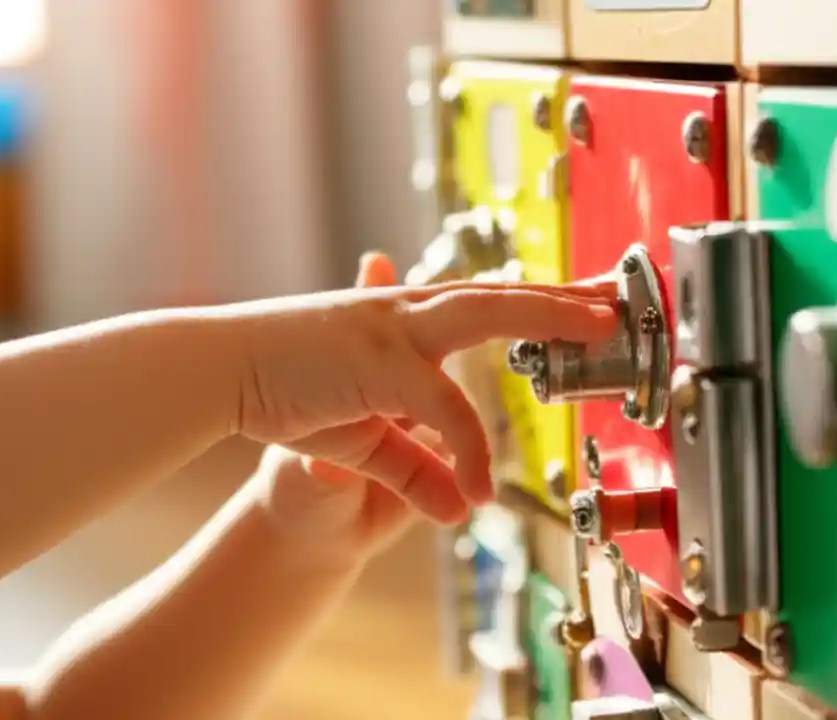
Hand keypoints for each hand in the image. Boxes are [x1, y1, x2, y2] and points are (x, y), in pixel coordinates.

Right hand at [220, 256, 616, 523]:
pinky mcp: (376, 363)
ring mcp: (393, 329)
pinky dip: (465, 446)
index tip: (583, 296)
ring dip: (546, 312)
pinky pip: (440, 406)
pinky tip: (477, 489)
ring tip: (598, 324)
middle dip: (563, 293)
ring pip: (486, 311)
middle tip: (617, 295)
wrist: (219, 373)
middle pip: (502, 293)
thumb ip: (418, 471)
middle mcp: (407, 312)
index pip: (487, 303)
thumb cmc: (290, 394)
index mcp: (406, 320)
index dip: (538, 300)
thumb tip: (463, 509)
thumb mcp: (366, 443)